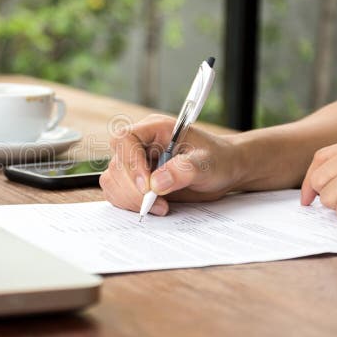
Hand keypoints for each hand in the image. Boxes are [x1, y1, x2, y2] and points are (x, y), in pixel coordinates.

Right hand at [99, 114, 242, 214]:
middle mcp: (141, 144)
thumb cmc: (218, 160)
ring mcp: (136, 164)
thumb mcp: (207, 163)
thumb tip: (156, 184)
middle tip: (156, 203)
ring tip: (160, 206)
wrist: (224, 171)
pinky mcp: (135, 182)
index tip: (148, 185)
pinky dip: (129, 204)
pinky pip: (117, 192)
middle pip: (116, 164)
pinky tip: (153, 208)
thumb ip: (184, 170)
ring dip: (130, 198)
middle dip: (133, 189)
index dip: (131, 162)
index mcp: (155, 129)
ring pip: (112, 180)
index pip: (126, 139)